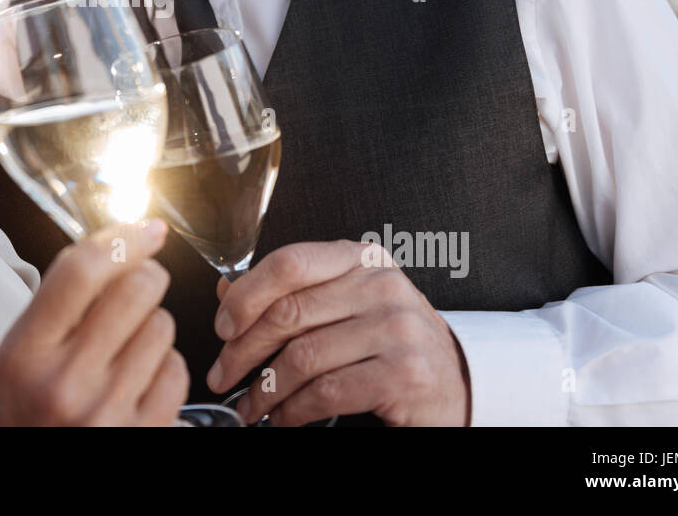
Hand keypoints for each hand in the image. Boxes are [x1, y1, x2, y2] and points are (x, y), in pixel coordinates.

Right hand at [0, 218, 188, 425]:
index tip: (146, 228)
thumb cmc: (28, 415)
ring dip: (153, 327)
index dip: (123, 238)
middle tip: (137, 288)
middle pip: (136, 289)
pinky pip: (177, 369)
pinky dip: (165, 366)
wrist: (35, 485)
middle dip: (146, 278)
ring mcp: (108, 411)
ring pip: (163, 326)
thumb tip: (117, 244)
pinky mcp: (144, 432)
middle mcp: (64, 382)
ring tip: (126, 349)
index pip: (81, 271)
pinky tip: (139, 380)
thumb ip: (56, 305)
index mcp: (24, 354)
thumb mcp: (18, 359)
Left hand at [205, 240, 470, 425]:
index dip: (246, 295)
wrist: (456, 380)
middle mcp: (381, 286)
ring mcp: (397, 329)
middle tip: (222, 375)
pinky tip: (284, 418)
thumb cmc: (390, 341)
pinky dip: (294, 411)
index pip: (290, 263)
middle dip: (243, 350)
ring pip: (303, 358)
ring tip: (251, 406)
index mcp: (361, 258)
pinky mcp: (403, 374)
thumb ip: (293, 292)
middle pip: (289, 313)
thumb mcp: (346, 303)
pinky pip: (327, 392)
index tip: (222, 326)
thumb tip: (227, 291)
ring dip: (265, 389)